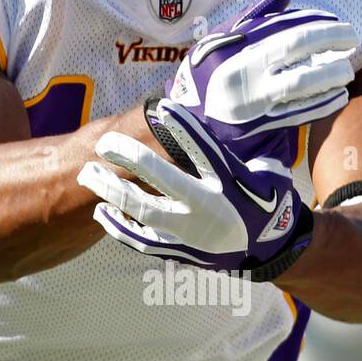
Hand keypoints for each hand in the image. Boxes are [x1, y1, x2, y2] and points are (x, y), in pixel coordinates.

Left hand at [78, 98, 313, 280]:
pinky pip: (144, 240)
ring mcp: (192, 233)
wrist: (271, 251)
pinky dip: (120, 228)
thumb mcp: (265, 174)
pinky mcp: (181, 251)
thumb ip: (238, 151)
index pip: (202, 151)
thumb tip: (218, 113)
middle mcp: (209, 208)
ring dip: (114, 192)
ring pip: (145, 212)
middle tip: (104, 142)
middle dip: (132, 159)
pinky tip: (100, 212)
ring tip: (89, 175)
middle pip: (164, 181)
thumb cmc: (264, 202)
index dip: (182, 129)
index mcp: (230, 183)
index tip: (160, 108)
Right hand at [166, 0, 354, 149]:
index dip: (316, 22)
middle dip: (330, 40)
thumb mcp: (219, 42)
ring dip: (331, 74)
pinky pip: (297, 111)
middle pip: (295, 47)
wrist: (183, 124)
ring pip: (301, 81)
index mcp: (233, 44)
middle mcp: (241, 68)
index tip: (336, 23)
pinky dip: (322, 102)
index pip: (283, 26)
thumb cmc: (204, 77)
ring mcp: (249, 97)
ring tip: (346, 71)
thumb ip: (256, 16)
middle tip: (351, 39)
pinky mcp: (256, 125)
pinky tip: (337, 95)